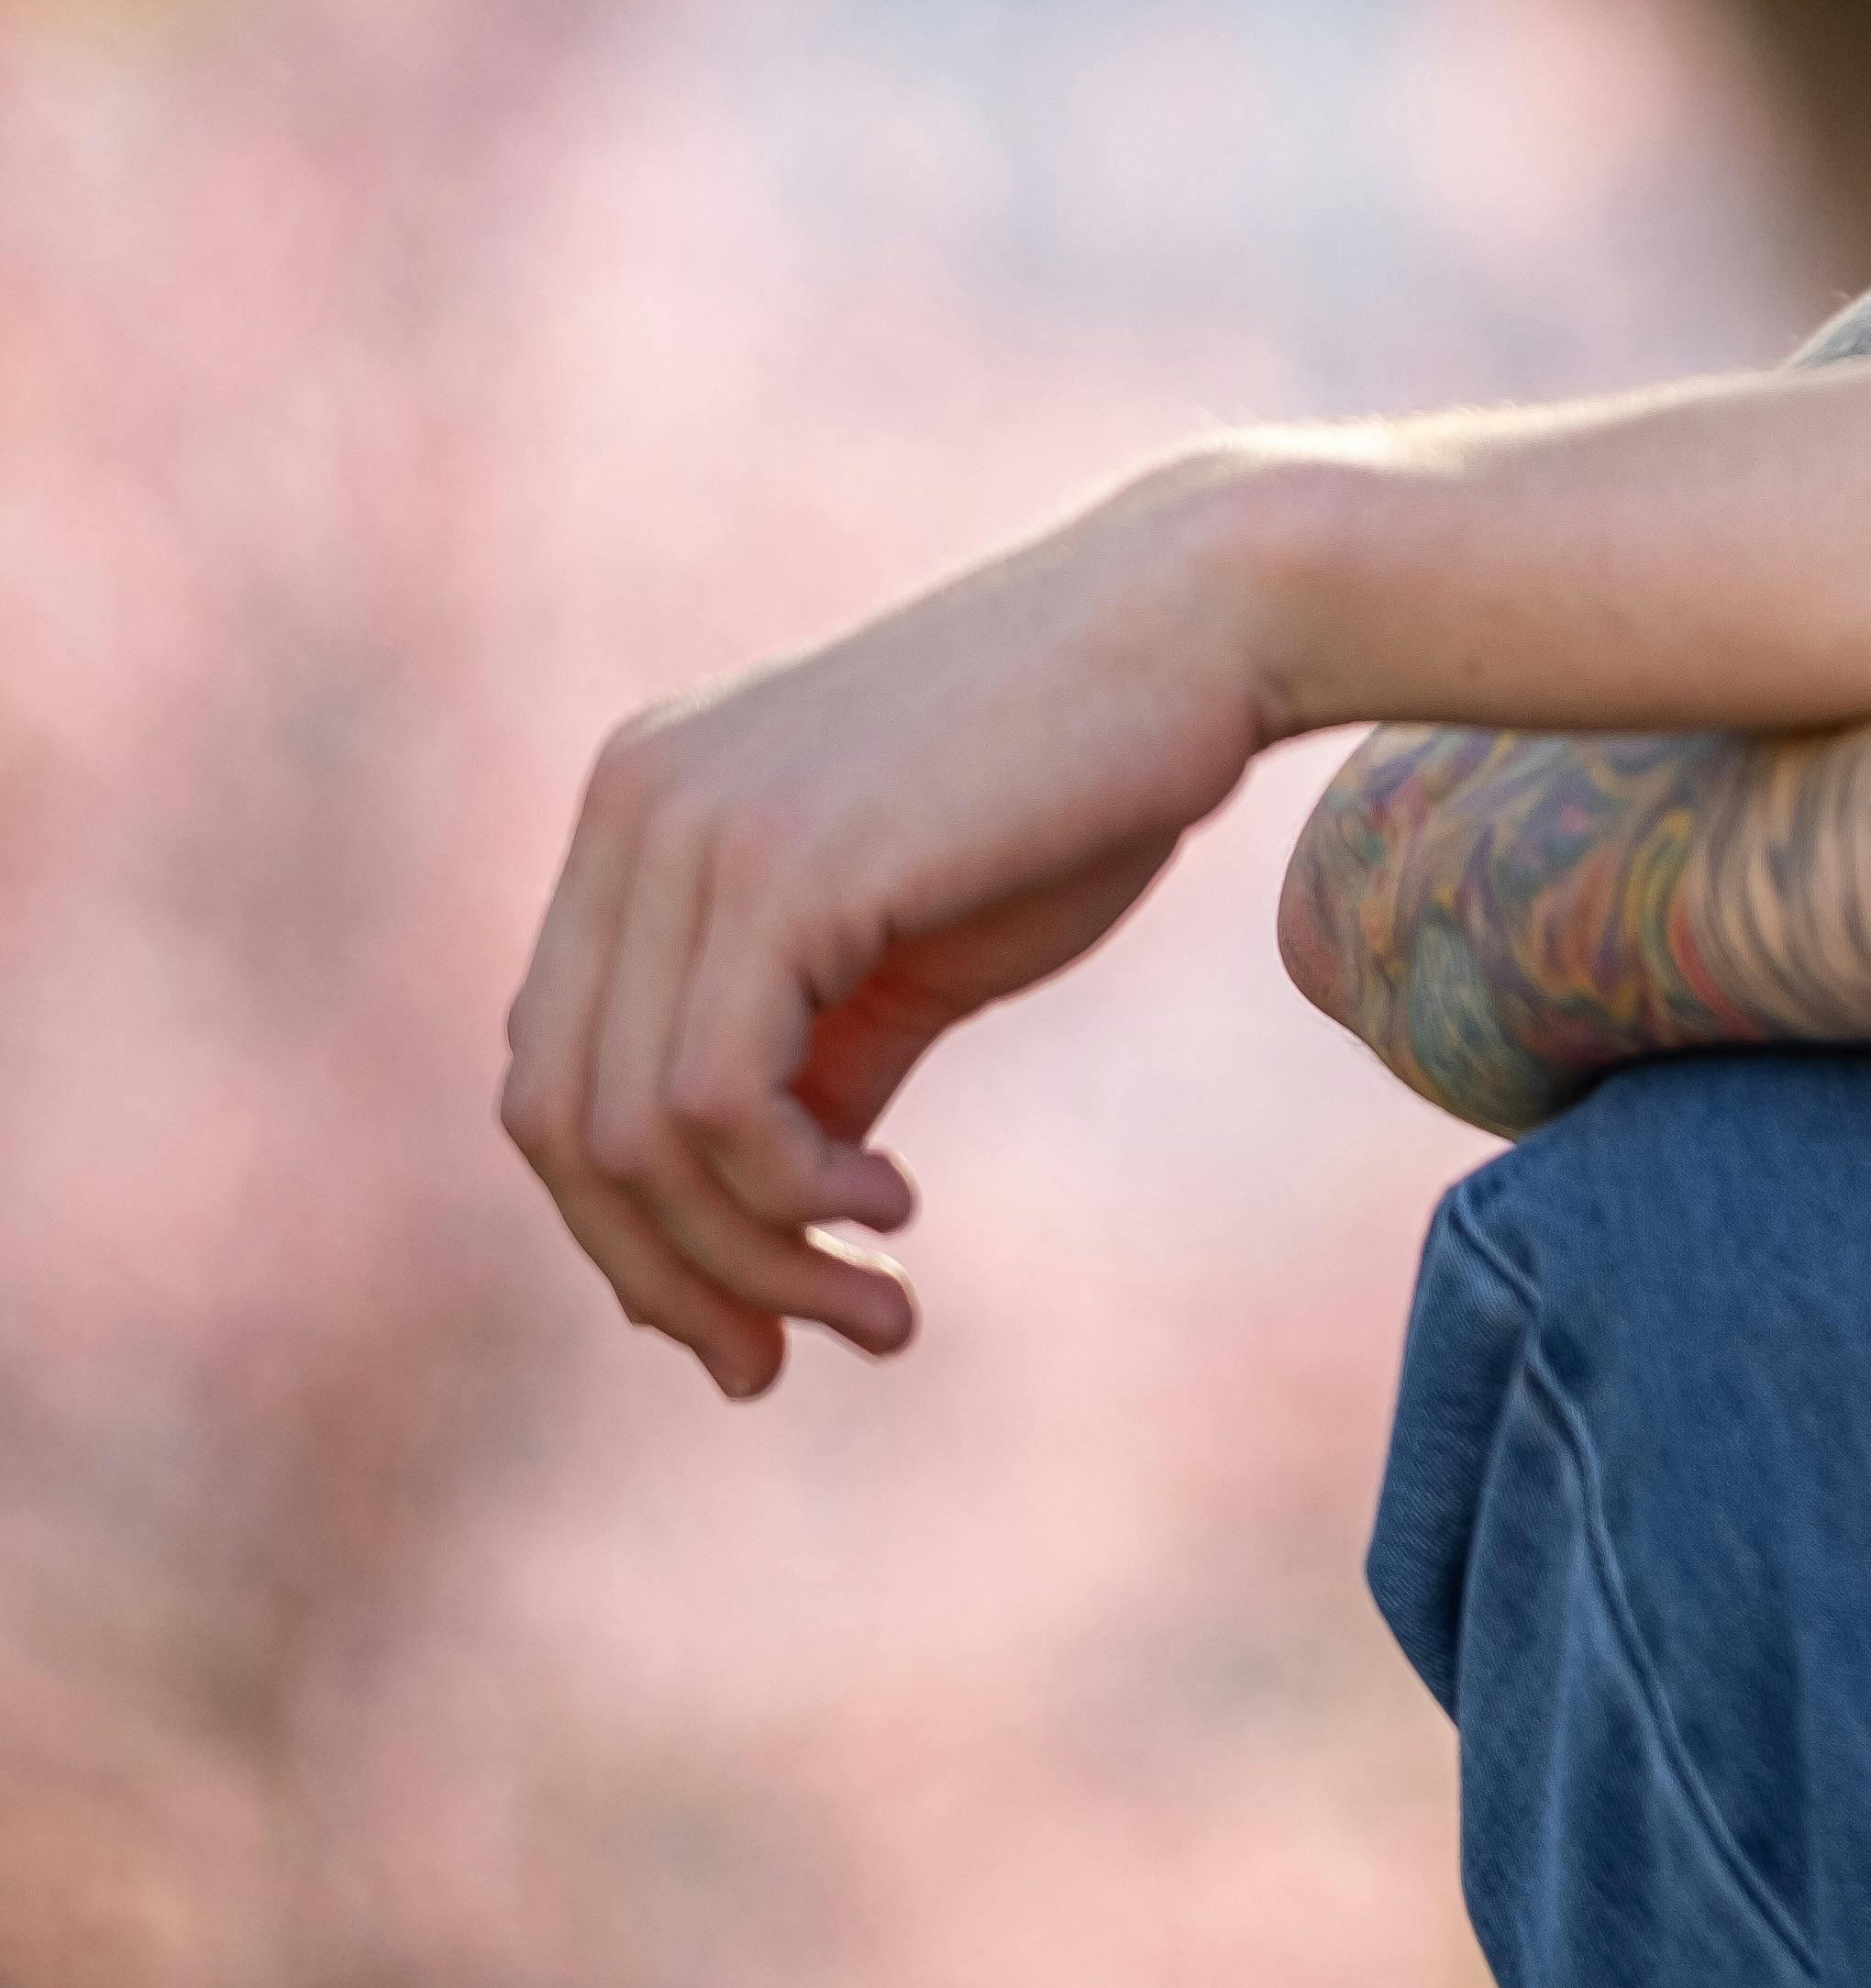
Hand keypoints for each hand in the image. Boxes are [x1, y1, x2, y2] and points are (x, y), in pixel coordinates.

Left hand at [500, 461, 1281, 1389]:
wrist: (1200, 626)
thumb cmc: (1079, 782)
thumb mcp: (911, 949)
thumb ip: (813, 1060)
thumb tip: (751, 1228)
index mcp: (641, 813)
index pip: (553, 1067)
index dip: (626, 1227)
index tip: (747, 1323)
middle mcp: (632, 809)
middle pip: (559, 1120)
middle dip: (667, 1277)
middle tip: (787, 1362)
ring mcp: (691, 828)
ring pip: (632, 1133)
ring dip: (751, 1263)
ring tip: (882, 1306)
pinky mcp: (779, 866)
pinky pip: (714, 1101)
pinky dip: (792, 1195)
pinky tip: (894, 1206)